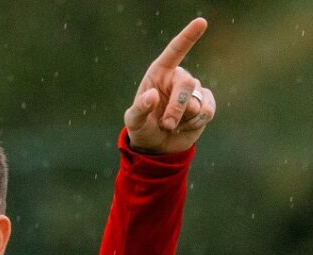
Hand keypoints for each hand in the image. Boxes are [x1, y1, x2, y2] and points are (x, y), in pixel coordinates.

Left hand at [124, 18, 215, 153]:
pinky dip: (194, 124)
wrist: (156, 145)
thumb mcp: (134, 121)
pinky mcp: (206, 104)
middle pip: (187, 84)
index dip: (188, 36)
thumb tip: (152, 95)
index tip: (201, 22)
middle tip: (167, 124)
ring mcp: (194, 90)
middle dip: (177, 107)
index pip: (175, 51)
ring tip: (171, 126)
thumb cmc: (142, 127)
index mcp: (160, 73)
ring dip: (183, 119)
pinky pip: (207, 111)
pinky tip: (184, 127)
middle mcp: (178, 78)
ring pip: (197, 102)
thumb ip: (140, 108)